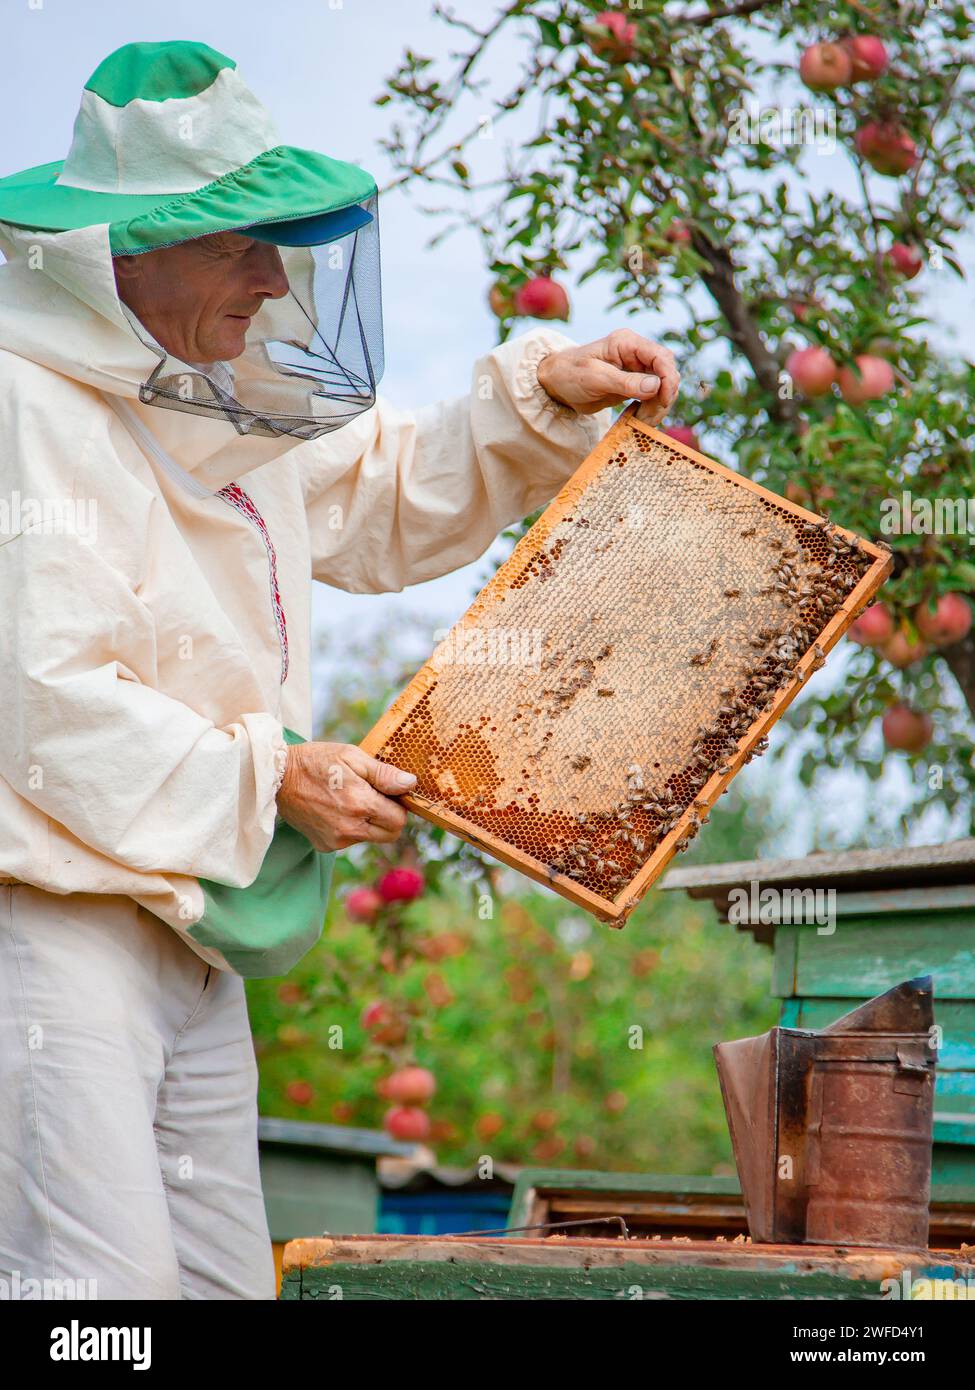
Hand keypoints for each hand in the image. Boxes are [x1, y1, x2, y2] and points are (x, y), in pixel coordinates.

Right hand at [276, 742, 415, 851]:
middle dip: (389, 817)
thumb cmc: (316, 762)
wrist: (277, 778)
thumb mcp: (352, 756)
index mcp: (360, 804)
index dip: (399, 804)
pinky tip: (336, 809)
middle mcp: (350, 828)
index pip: (399, 819)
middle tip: (374, 796)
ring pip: (371, 838)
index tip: (388, 791)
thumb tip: (411, 784)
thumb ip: (384, 774)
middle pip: (390, 834)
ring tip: (349, 799)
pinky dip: (351, 828)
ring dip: (369, 822)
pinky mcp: (325, 845)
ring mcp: (336, 840)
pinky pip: (350, 841)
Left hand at [535, 329, 679, 425]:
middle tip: (649, 416)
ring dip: (659, 406)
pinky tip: (640, 420)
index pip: (661, 356)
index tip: (664, 399)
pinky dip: (652, 410)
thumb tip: (656, 386)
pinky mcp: (634, 386)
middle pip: (666, 372)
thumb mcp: (595, 377)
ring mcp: (636, 370)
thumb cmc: (570, 374)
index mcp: (627, 343)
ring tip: (642, 421)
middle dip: (664, 395)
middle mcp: (636, 354)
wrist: (556, 385)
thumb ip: (625, 382)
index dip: (668, 377)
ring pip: (662, 387)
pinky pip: (653, 397)